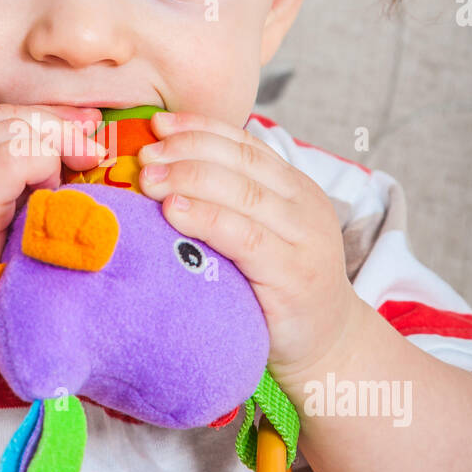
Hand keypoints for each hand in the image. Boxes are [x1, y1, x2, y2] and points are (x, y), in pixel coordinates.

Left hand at [136, 111, 363, 387]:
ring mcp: (303, 239)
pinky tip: (174, 211)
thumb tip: (163, 174)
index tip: (159, 123)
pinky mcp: (293, 274)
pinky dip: (206, 218)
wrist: (326, 348)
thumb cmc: (277, 292)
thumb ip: (230, 206)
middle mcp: (303, 205)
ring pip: (242, 193)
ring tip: (148, 179)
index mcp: (295, 187)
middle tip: (145, 154)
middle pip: (240, 162)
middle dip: (187, 150)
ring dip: (188, 179)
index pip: (244, 144)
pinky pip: (245, 237)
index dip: (199, 129)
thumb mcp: (260, 237)